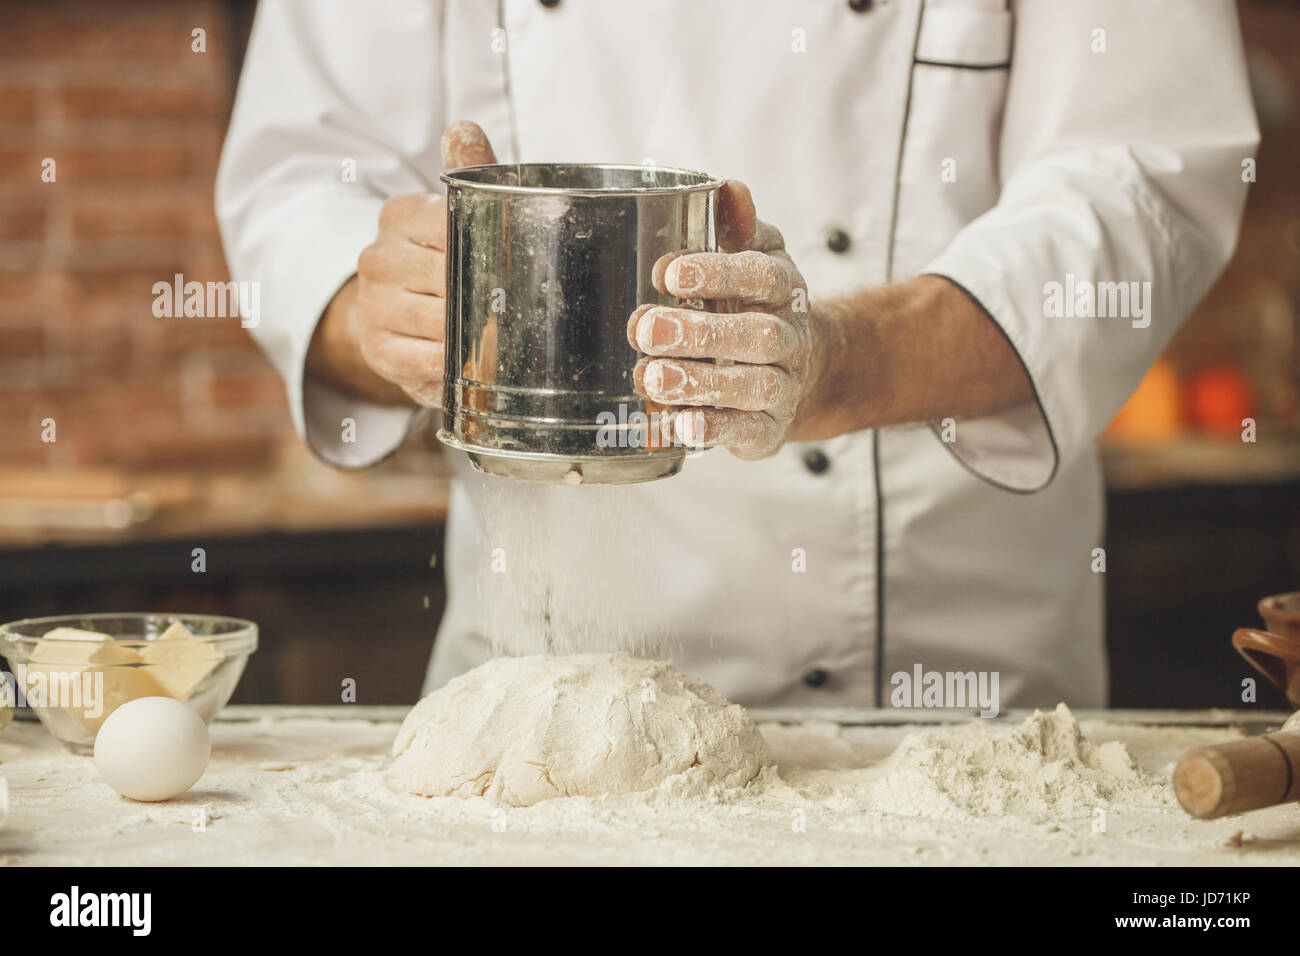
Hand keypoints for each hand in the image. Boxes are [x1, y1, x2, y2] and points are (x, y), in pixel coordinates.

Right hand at [307, 121, 496, 405]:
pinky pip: (429, 362)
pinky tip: (478, 363)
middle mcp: (378, 259)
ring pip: (442, 323)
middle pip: (449, 280)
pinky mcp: (380, 351)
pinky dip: (459, 365)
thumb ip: (469, 173)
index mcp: (399, 216)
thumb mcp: (456, 210)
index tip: (517, 263)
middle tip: (526, 306)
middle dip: (489, 296)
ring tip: (508, 337)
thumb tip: (464, 131)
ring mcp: (375, 306)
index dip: (487, 248)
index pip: (450, 226)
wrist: (395, 309)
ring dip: (479, 335)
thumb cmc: (440, 257)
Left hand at [627, 181, 819, 459]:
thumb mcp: (752, 260)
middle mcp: (790, 338)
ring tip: (652, 377)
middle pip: (758, 336)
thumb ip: (736, 228)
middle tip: (645, 327)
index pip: (762, 275)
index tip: (669, 273)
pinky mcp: (767, 429)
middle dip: (700, 333)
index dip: (719, 273)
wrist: (803, 372)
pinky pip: (744, 432)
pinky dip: (711, 430)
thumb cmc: (758, 307)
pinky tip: (677, 425)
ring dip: (700, 383)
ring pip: (753, 387)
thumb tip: (730, 188)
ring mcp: (782, 387)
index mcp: (784, 288)